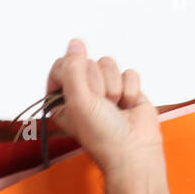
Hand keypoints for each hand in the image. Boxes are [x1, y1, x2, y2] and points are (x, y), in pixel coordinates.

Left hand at [46, 39, 162, 174]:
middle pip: (87, 62)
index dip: (73, 75)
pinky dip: (130, 89)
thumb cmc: (102, 135)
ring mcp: (104, 90)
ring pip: (108, 64)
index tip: (80, 93)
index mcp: (60, 99)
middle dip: (98, 83)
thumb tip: (75, 44)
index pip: (61, 65)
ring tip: (114, 107)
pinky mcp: (125, 88)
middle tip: (101, 105)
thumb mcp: (79, 101)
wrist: (134, 149)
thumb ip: (73, 70)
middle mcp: (81, 93)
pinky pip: (128, 72)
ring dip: (114, 87)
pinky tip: (127, 106)